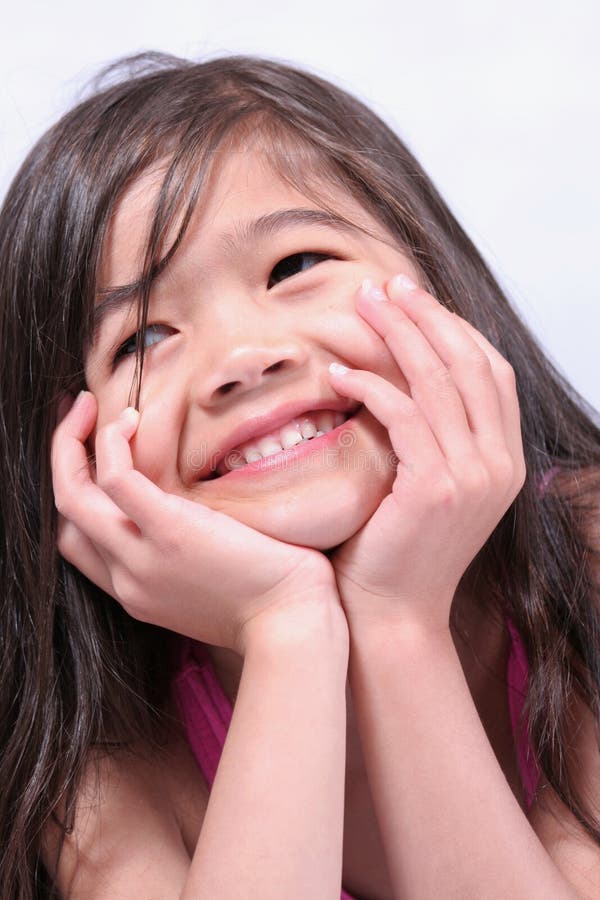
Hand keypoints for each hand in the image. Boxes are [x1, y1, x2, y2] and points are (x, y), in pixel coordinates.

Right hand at [51, 392, 340, 654]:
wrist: (295, 630)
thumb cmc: (275, 605)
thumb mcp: (215, 587)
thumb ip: (191, 559)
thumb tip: (203, 520)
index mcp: (139, 592)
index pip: (80, 542)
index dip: (76, 493)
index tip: (87, 454)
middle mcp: (129, 579)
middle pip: (66, 516)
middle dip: (61, 460)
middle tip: (75, 415)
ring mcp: (143, 559)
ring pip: (73, 497)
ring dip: (69, 444)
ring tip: (85, 404)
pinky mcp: (170, 532)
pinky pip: (117, 479)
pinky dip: (111, 444)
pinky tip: (129, 420)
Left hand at [327, 275, 525, 632]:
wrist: (390, 615)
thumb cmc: (395, 550)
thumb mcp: (425, 484)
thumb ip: (429, 434)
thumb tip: (400, 376)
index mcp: (504, 461)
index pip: (490, 372)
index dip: (454, 328)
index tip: (414, 300)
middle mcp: (500, 464)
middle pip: (469, 363)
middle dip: (427, 316)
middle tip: (387, 285)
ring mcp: (474, 476)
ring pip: (439, 380)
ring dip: (397, 334)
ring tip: (361, 305)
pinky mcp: (437, 487)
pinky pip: (404, 415)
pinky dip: (371, 384)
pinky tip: (338, 371)